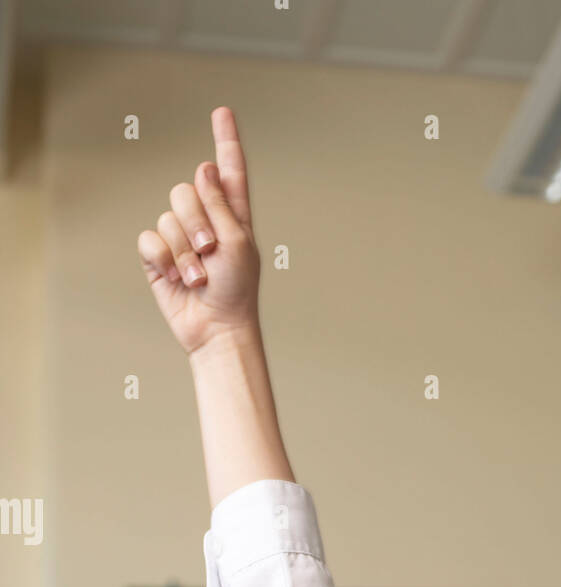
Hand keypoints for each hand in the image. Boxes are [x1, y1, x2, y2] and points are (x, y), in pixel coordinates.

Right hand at [137, 107, 260, 355]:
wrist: (216, 327)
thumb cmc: (236, 290)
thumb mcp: (237, 243)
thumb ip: (219, 204)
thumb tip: (202, 167)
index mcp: (233, 215)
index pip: (228, 171)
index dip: (225, 140)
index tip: (222, 111)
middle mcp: (205, 220)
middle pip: (186, 191)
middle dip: (196, 220)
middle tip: (209, 251)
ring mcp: (180, 237)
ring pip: (168, 217)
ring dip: (183, 249)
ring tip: (199, 275)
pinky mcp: (159, 256)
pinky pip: (150, 238)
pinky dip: (163, 257)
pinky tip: (176, 277)